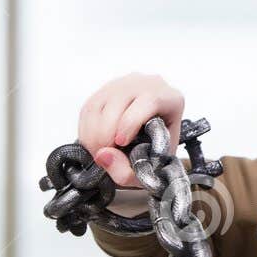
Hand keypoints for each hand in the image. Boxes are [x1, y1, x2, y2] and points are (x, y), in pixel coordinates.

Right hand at [76, 73, 184, 189]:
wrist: (149, 147)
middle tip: (106, 154)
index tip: (120, 142)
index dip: (131, 122)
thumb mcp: (150, 170)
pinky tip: (92, 144)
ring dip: (93, 133)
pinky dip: (86, 130)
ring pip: (100, 104)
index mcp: (170, 98)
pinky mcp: (105, 91)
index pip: (150, 100)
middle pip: (120, 100)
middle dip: (106, 133)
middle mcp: (148, 84)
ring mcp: (124, 84)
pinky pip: (88, 107)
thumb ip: (129, 172)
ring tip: (99, 152)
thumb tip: (103, 155)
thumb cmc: (155, 154)